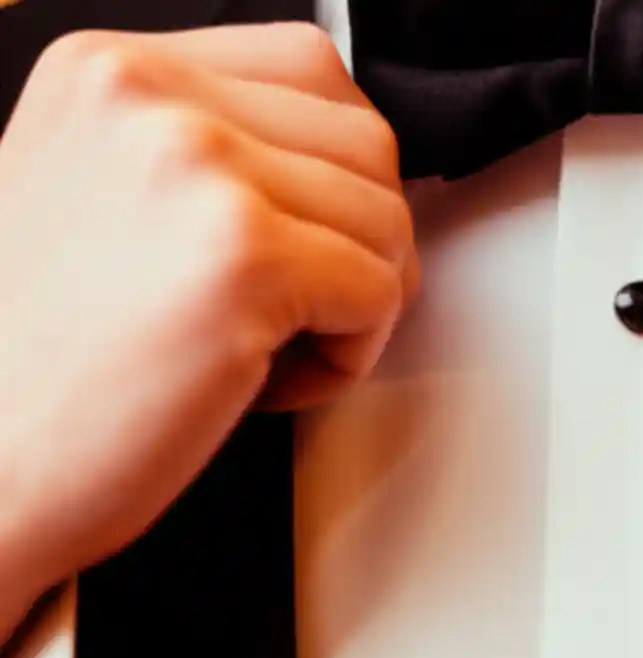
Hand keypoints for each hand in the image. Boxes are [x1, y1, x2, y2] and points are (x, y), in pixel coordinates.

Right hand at [0, 23, 415, 639]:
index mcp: (112, 70)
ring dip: (355, 303)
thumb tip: (331, 165)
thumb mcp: (93, 196)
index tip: (316, 227)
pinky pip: (381, 292)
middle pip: (364, 143)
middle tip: (298, 308)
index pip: (310, 68)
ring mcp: (199, 170)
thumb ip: (198, 153)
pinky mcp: (244, 259)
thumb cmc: (33, 366)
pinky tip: (261, 385)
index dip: (338, 165)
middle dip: (359, 240)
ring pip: (386, 218)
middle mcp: (151, 100)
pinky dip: (348, 358)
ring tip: (263, 350)